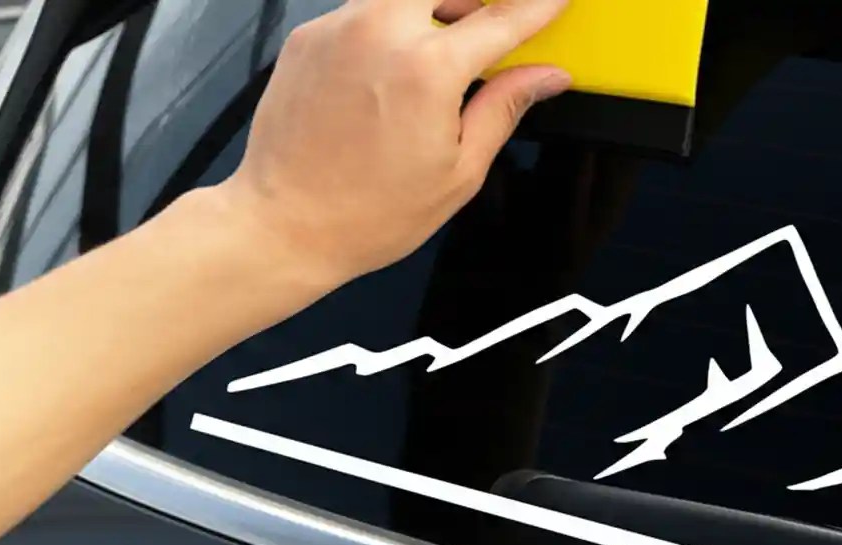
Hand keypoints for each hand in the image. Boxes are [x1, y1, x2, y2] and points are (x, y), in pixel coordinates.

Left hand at [215, 0, 571, 288]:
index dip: (538, 7)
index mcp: (427, 70)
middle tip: (493, 23)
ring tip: (449, 43)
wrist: (285, 225)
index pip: (502, 18)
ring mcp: (338, 28)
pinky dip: (392, 22)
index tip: (556, 1)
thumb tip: (546, 77)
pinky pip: (364, 8)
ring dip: (434, 5)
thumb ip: (503, 108)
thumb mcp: (459, 171)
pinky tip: (397, 64)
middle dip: (477, 1)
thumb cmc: (367, 213)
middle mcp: (379, 32)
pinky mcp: (309, 36)